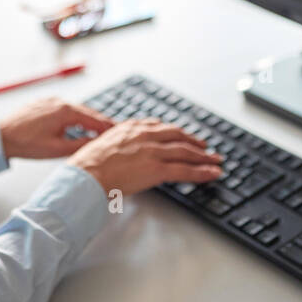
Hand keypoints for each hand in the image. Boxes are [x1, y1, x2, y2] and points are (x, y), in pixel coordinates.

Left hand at [0, 97, 114, 159]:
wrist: (1, 136)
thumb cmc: (25, 144)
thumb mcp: (56, 149)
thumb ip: (79, 145)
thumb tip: (95, 144)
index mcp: (64, 111)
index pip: (93, 118)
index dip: (106, 126)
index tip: (117, 131)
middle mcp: (59, 101)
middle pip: (85, 111)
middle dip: (98, 121)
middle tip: (110, 129)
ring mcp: (50, 101)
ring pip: (74, 109)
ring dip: (85, 118)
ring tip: (94, 128)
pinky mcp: (42, 103)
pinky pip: (62, 108)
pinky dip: (72, 115)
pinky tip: (74, 124)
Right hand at [68, 118, 222, 196]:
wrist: (85, 174)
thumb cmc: (87, 165)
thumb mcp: (102, 144)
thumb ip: (118, 145)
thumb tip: (121, 154)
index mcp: (131, 127)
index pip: (160, 127)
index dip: (175, 133)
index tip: (183, 136)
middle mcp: (145, 135)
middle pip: (178, 136)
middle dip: (194, 142)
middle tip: (206, 148)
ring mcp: (152, 151)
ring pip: (185, 152)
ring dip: (204, 157)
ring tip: (216, 161)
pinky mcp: (157, 168)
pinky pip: (185, 170)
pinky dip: (202, 172)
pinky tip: (213, 174)